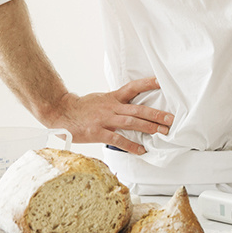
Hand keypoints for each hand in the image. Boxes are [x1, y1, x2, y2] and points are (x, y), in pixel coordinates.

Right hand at [45, 77, 171, 154]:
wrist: (60, 112)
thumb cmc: (83, 108)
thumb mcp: (102, 100)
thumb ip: (117, 103)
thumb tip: (133, 107)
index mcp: (113, 98)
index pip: (133, 87)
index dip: (148, 83)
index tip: (163, 82)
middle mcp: (112, 107)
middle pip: (138, 109)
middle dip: (156, 114)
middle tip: (171, 119)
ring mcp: (105, 119)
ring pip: (131, 122)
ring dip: (149, 127)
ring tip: (163, 132)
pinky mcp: (98, 132)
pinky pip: (118, 139)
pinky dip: (131, 145)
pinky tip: (142, 150)